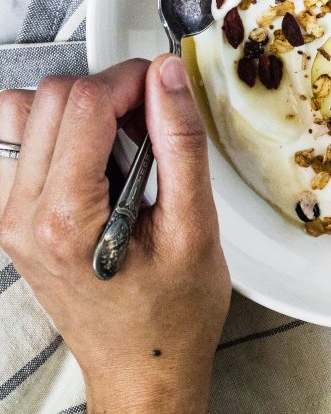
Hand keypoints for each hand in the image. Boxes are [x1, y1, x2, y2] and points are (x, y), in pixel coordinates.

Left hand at [0, 56, 230, 413]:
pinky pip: (14, 145)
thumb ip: (179, 142)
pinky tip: (92, 158)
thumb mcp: (195, 226)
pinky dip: (52, 132)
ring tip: (117, 139)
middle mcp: (25, 216)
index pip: (85, 101)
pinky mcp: (14, 220)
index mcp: (67, 218)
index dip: (131, 79)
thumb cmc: (171, 317)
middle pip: (49, 97)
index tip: (164, 88)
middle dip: (106, 90)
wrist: (143, 372)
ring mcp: (12, 219)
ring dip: (72, 108)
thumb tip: (167, 76)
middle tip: (148, 117)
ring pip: (19, 112)